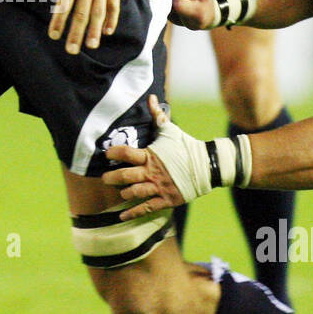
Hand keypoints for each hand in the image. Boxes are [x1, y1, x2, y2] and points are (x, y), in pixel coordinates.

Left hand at [48, 0, 121, 53]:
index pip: (63, 7)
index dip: (58, 22)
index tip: (54, 36)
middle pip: (80, 14)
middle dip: (75, 34)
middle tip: (72, 50)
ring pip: (98, 13)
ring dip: (94, 31)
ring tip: (91, 46)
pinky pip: (113, 6)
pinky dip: (111, 20)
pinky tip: (108, 31)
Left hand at [102, 95, 202, 219]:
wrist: (208, 165)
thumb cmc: (186, 146)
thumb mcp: (170, 131)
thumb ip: (157, 116)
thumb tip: (151, 97)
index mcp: (151, 155)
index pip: (126, 153)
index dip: (114, 153)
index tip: (106, 154)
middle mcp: (152, 172)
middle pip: (126, 176)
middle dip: (112, 178)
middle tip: (104, 178)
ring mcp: (159, 187)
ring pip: (135, 193)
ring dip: (124, 193)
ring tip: (119, 192)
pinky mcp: (166, 200)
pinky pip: (146, 208)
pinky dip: (133, 213)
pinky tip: (122, 216)